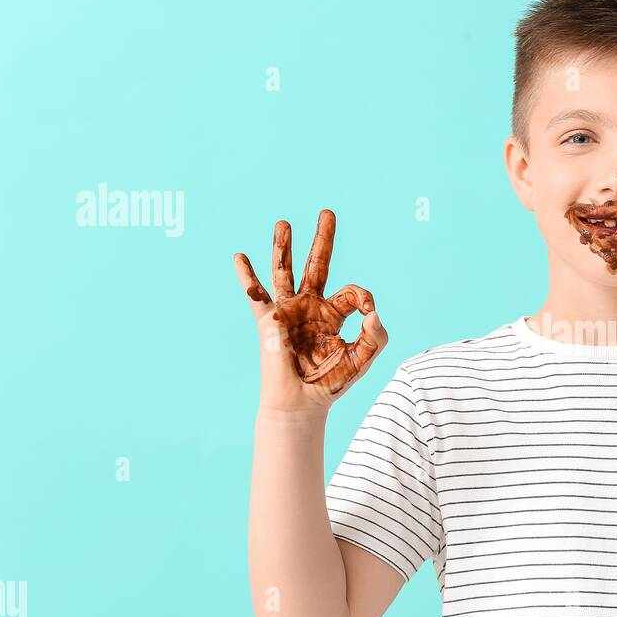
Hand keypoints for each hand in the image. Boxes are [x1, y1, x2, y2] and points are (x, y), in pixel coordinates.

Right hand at [232, 209, 387, 413]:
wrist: (302, 404)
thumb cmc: (330, 383)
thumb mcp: (362, 359)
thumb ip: (376, 336)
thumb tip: (373, 312)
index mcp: (333, 315)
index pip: (352, 292)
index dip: (364, 298)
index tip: (368, 312)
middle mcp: (310, 308)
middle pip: (317, 265)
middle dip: (323, 239)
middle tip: (328, 212)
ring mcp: (289, 312)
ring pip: (285, 271)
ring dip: (284, 247)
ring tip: (284, 223)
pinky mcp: (270, 321)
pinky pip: (256, 295)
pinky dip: (247, 277)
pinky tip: (239, 257)